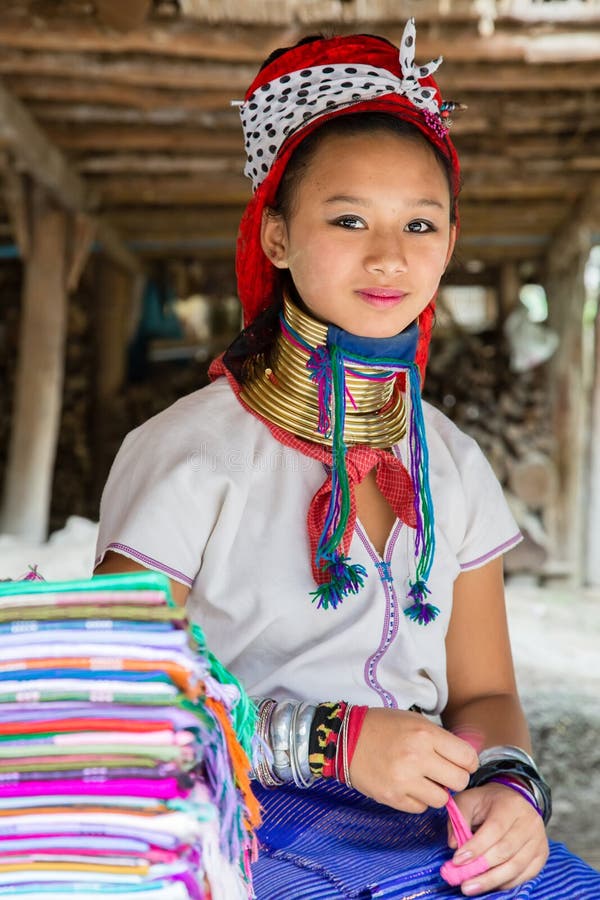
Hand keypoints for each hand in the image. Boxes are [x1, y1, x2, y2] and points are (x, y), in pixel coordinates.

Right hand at [350, 708, 477, 812]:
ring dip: (436, 791)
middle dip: (454, 778)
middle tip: (442, 772)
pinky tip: (407, 785)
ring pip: (442, 799)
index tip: (459, 762)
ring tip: (422, 779)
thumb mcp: (415, 721)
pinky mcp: (393, 797)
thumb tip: (469, 758)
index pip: (467, 758)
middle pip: (460, 781)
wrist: (345, 739)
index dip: (467, 762)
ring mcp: (404, 780)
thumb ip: (442, 739)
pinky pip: (421, 808)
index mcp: (425, 734)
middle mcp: (418, 757)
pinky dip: (418, 800)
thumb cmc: (383, 727)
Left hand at [447, 783, 548, 894]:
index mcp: (510, 805)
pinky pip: (525, 875)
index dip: (476, 847)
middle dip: (483, 869)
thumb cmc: (489, 802)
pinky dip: (506, 883)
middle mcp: (529, 822)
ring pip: (516, 866)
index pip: (494, 829)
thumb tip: (454, 844)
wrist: (515, 800)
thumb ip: (459, 817)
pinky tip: (490, 884)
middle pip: (506, 851)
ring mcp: (538, 840)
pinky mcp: (542, 854)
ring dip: (492, 880)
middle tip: (463, 882)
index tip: (457, 860)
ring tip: (472, 887)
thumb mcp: (470, 799)